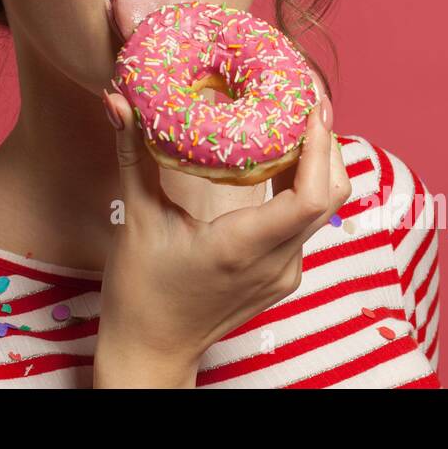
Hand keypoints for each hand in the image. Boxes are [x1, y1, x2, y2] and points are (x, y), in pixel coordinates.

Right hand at [93, 67, 348, 386]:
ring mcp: (284, 272)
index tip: (309, 104)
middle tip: (307, 98)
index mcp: (243, 247)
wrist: (152, 350)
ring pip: (323, 210)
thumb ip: (132, 155)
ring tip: (296, 118)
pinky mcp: (282, 275)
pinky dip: (303, 187)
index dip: (321, 147)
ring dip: (318, 164)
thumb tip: (117, 100)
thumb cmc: (140, 290)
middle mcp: (275, 262)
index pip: (310, 196)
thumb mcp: (136, 219)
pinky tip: (281, 159)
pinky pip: (306, 224)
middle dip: (327, 144)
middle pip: (330, 196)